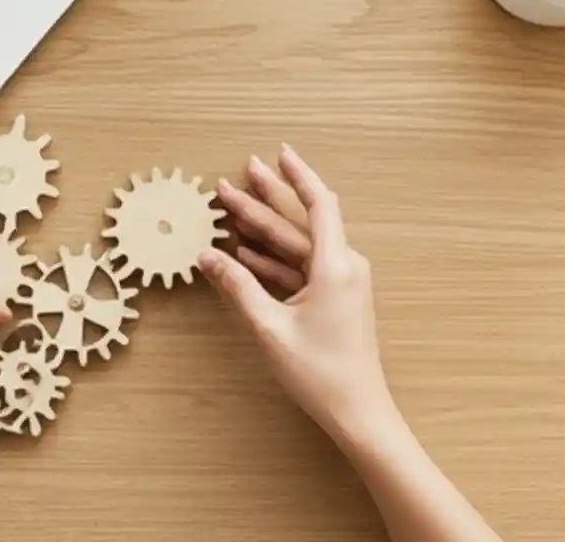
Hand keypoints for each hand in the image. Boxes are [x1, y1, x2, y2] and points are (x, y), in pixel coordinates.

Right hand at [200, 147, 390, 441]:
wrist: (357, 411)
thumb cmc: (320, 372)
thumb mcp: (270, 327)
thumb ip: (238, 286)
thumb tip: (208, 256)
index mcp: (336, 266)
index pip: (319, 204)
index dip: (298, 176)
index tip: (279, 153)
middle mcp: (344, 267)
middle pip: (301, 221)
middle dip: (266, 199)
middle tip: (236, 176)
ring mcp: (340, 283)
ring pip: (297, 244)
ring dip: (264, 229)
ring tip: (230, 209)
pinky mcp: (333, 299)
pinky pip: (300, 268)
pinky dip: (273, 258)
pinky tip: (245, 251)